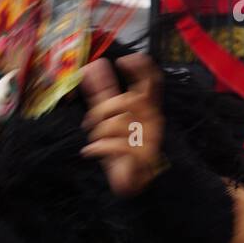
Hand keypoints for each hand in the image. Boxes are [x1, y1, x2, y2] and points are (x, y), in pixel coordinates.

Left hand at [80, 54, 163, 196]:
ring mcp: (151, 138)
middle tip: (89, 121)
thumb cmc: (122, 145)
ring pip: (120, 123)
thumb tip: (93, 65)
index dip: (142, 66)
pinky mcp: (143, 157)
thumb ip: (103, 90)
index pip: (154, 80)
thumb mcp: (109, 116)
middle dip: (104, 109)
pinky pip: (116, 145)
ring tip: (93, 141)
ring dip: (98, 132)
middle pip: (131, 99)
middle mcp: (154, 120)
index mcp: (148, 106)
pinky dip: (98, 148)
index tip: (122, 61)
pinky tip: (90, 152)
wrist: (131, 181)